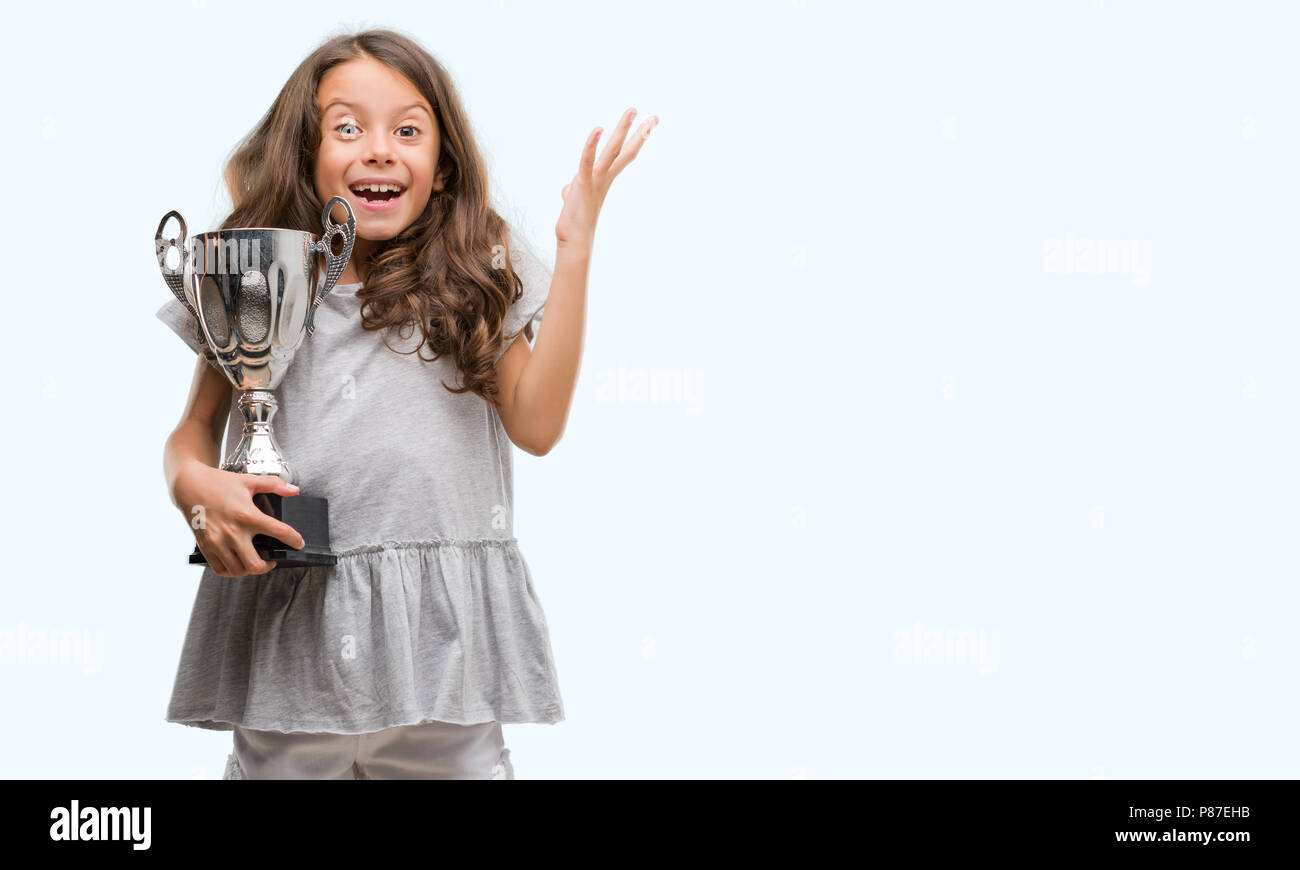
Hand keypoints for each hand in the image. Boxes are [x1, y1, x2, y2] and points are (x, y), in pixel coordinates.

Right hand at [171, 464, 305, 576]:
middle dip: (269, 565)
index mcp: (247, 515)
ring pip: (238, 570)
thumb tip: (294, 490)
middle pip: (255, 564)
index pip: (278, 532)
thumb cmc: (219, 483)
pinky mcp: (206, 547)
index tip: (299, 544)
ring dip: (250, 569)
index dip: (293, 540)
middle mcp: (232, 532)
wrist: (189, 486)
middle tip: (272, 559)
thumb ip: (274, 485)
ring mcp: (217, 542)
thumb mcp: (249, 480)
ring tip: (256, 561)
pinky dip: (232, 571)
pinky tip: (239, 563)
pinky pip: (221, 569)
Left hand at [555, 108, 658, 251]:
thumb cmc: (574, 223)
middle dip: (640, 133)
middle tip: (654, 117)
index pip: (623, 155)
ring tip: (632, 110)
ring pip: (612, 150)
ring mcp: (596, 180)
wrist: (574, 241)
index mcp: (604, 179)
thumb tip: (568, 190)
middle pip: (625, 150)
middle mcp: (604, 177)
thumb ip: (573, 190)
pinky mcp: (583, 183)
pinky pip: (588, 160)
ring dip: (623, 129)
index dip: (636, 140)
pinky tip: (598, 129)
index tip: (649, 126)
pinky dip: (592, 144)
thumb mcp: (574, 200)